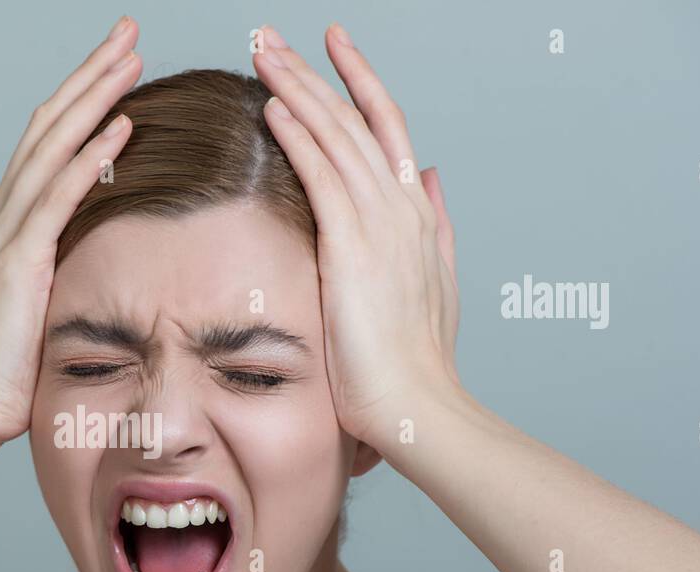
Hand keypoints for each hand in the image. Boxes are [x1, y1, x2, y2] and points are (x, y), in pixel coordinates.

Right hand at [0, 16, 141, 444]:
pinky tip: (119, 128)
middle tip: (128, 32)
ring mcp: (4, 235)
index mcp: (5, 225)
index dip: (81, 100)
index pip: (46, 145)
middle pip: (48, 127)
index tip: (118, 68)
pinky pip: (57, 198)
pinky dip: (89, 159)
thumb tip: (99, 261)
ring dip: (93, 98)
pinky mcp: (18, 263)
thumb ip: (60, 272)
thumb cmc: (3, 371)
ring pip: (51, 147)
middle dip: (90, 75)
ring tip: (130, 58)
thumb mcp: (37, 307)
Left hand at [253, 23, 460, 447]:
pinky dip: (299, 137)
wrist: (420, 406)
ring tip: (263, 53)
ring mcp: (383, 224)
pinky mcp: (356, 248)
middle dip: (314, 73)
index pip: (387, 131)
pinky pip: (324, 176)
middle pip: (356, 120)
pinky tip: (273, 108)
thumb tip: (435, 176)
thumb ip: (436, 223)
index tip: (332, 50)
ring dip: (298, 89)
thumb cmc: (416, 364)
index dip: (359, 84)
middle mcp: (405, 207)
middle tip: (273, 37)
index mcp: (418, 215)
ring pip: (338, 136)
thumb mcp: (436, 282)